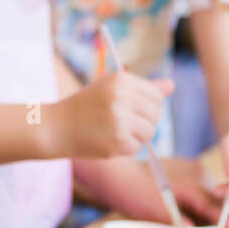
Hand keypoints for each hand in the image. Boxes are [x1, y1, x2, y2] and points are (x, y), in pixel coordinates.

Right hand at [54, 73, 173, 157]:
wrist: (57, 127)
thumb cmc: (86, 106)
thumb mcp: (111, 88)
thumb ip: (143, 88)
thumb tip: (172, 85)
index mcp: (121, 80)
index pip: (156, 95)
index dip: (148, 105)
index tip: (132, 109)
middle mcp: (121, 97)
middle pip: (156, 114)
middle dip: (145, 121)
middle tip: (123, 122)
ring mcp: (120, 120)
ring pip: (150, 132)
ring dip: (137, 136)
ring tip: (116, 131)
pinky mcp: (117, 141)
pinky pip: (137, 147)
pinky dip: (126, 148)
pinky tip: (108, 140)